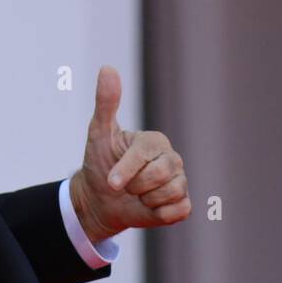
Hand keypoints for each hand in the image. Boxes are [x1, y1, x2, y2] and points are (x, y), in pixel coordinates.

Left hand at [68, 65, 190, 242]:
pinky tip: (149, 207)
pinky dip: (159, 214)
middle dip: (134, 186)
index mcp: (155, 141)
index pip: (146, 157)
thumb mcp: (98, 133)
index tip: (112, 180)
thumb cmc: (99, 163)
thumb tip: (107, 68)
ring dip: (145, 200)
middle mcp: (172, 158)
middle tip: (125, 185)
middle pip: (160, 177)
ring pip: (169, 194)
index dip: (126, 171)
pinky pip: (178, 211)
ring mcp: (180, 181)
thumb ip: (106, 102)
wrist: (99, 200)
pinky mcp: (182, 204)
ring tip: (136, 194)